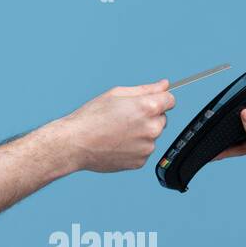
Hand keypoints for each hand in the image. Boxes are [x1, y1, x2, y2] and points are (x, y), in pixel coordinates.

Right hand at [59, 79, 175, 172]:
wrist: (75, 143)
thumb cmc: (91, 117)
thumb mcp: (116, 94)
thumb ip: (145, 89)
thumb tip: (164, 85)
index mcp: (147, 107)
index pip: (170, 100)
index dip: (159, 99)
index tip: (149, 102)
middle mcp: (151, 128)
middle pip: (161, 118)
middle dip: (148, 116)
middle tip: (124, 118)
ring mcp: (147, 147)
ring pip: (152, 135)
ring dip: (141, 133)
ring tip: (117, 132)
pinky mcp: (140, 161)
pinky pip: (143, 150)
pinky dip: (134, 147)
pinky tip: (116, 143)